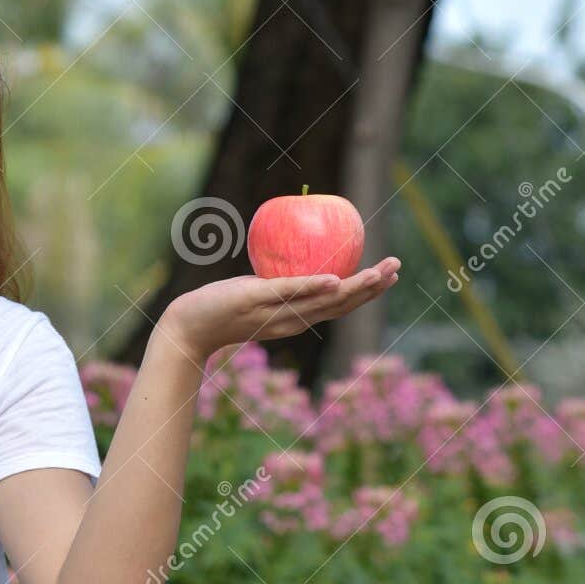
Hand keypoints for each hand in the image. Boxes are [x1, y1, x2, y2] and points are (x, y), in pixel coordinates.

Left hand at [158, 258, 401, 365]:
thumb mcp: (256, 295)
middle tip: (397, 269)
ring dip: (354, 288)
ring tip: (379, 273)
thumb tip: (295, 256)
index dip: (367, 292)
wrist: (188, 326)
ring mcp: (276, 312)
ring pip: (322, 301)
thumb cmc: (221, 307)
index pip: (338, 305)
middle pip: (340, 305)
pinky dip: (313, 287)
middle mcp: (291, 320)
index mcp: (295, 318)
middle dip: (371, 289)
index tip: (389, 276)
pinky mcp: (256, 300)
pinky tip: (334, 279)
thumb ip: (277, 285)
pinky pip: (288, 293)